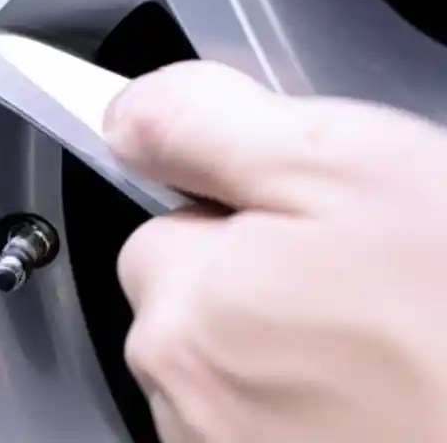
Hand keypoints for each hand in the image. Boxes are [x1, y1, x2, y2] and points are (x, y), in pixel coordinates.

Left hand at [105, 61, 446, 441]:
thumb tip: (127, 114)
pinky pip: (270, 426)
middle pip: (192, 308)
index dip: (242, 214)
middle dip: (262, 287)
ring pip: (234, 374)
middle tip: (376, 288)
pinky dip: (317, 416)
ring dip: (293, 358)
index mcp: (183, 311)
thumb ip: (208, 127)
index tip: (316, 224)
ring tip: (398, 350)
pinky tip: (391, 401)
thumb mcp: (348, 166)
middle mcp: (187, 403)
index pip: (161, 230)